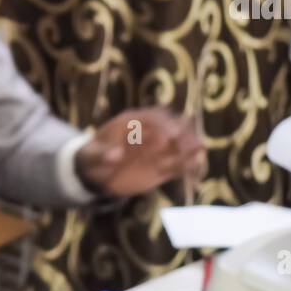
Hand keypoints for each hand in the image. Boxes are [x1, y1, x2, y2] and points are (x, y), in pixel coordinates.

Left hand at [75, 107, 206, 197]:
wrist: (97, 173)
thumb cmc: (93, 158)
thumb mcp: (92, 156)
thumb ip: (102, 155)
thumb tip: (115, 155)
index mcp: (132, 121)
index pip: (151, 117)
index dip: (162, 124)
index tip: (170, 134)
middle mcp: (150, 131)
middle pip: (172, 124)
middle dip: (182, 133)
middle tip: (188, 144)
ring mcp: (158, 148)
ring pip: (180, 143)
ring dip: (190, 147)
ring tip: (198, 155)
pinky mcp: (163, 165)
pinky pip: (179, 164)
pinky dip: (188, 165)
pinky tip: (196, 170)